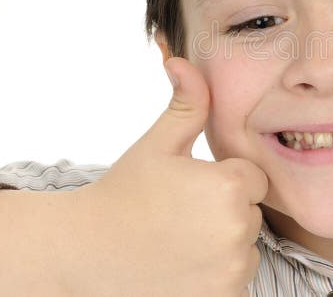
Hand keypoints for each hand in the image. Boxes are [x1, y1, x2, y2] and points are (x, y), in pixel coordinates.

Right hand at [64, 57, 266, 296]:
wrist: (82, 254)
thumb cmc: (122, 194)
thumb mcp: (157, 144)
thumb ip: (187, 104)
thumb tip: (183, 58)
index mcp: (229, 187)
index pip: (251, 178)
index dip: (221, 180)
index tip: (188, 189)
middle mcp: (237, 230)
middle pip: (249, 213)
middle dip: (223, 212)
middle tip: (178, 216)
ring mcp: (230, 271)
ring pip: (244, 247)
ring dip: (222, 245)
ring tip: (177, 241)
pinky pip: (235, 279)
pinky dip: (216, 276)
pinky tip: (181, 266)